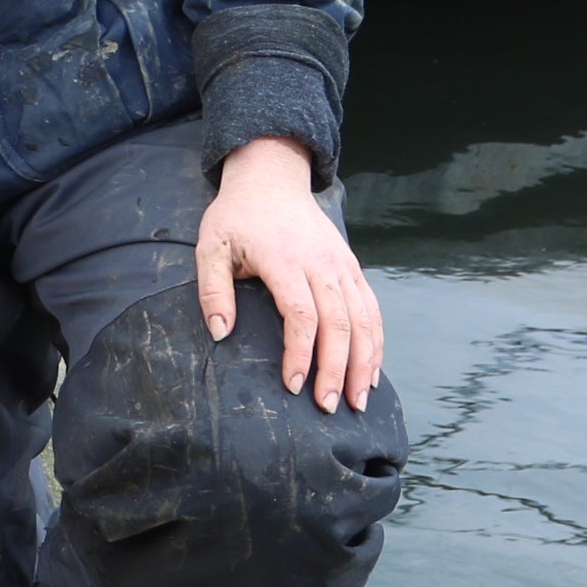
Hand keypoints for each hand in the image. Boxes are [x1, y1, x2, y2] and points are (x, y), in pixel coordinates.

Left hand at [197, 139, 383, 413]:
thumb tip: (221, 334)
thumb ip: (213, 290)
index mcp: (284, 259)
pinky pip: (372, 311)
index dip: (301, 353)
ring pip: (364, 321)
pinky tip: (370, 373)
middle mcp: (322, 264)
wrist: (271, 179)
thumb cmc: (236, 217)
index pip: (301, 314)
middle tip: (328, 407)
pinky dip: (376, 344)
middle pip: (339, 324)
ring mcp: (343, 266)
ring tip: (356, 401)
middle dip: (337, 370)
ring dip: (364, 364)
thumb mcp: (210, 246)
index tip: (294, 385)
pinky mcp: (353, 268)